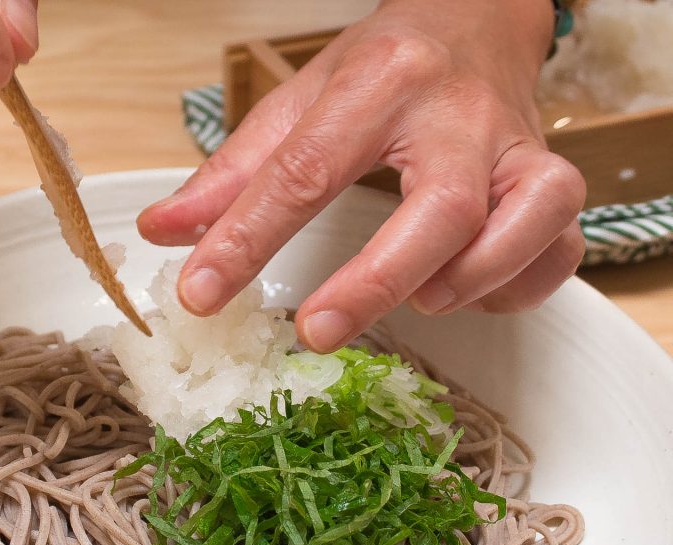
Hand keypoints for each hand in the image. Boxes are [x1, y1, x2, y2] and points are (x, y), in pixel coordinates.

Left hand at [138, 0, 585, 352]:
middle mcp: (460, 114)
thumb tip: (165, 232)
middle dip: (377, 280)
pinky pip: (559, 248)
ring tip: (422, 302)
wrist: (476, 17)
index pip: (305, 168)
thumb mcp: (302, 100)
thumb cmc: (386, 66)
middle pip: (439, 207)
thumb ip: (233, 173)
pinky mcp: (554, 181)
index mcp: (381, 83)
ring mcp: (517, 148)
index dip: (247, 239)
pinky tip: (476, 290)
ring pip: (526, 222)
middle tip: (318, 332)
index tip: (203, 294)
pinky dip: (520, 285)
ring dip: (471, 280)